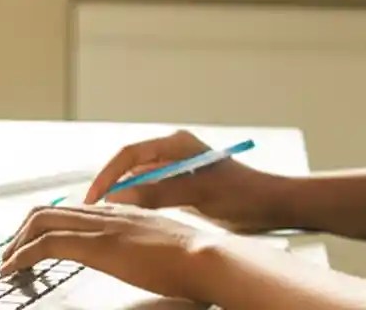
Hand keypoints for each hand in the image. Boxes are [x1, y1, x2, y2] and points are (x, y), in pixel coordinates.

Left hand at [0, 203, 217, 301]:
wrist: (206, 257)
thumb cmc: (195, 260)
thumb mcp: (165, 246)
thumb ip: (148, 245)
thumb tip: (142, 257)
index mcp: (123, 212)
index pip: (74, 210)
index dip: (48, 225)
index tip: (36, 245)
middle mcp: (108, 212)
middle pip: (50, 211)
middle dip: (22, 232)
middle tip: (11, 254)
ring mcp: (101, 227)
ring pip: (41, 221)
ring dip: (17, 243)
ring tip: (6, 264)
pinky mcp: (96, 245)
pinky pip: (46, 244)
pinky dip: (22, 256)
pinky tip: (13, 270)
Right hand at [83, 130, 288, 232]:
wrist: (271, 205)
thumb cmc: (242, 193)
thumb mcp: (198, 192)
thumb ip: (158, 192)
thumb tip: (119, 197)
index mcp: (176, 143)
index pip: (130, 154)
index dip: (108, 175)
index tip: (95, 197)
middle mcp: (173, 153)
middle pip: (130, 168)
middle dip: (111, 187)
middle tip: (93, 211)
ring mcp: (177, 171)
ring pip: (138, 183)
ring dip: (123, 198)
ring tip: (106, 218)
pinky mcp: (182, 188)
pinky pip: (151, 194)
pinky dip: (138, 206)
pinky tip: (130, 221)